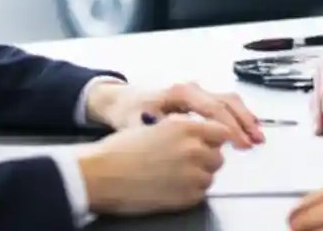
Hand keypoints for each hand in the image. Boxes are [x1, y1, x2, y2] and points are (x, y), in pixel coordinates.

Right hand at [77, 115, 228, 215]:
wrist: (100, 174)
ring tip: (172, 176)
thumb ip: (183, 129)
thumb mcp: (156, 125)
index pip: (221, 131)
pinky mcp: (187, 196)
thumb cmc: (120, 151)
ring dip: (197, 176)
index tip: (211, 145)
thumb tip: (200, 135)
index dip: (214, 140)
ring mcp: (192, 174)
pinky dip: (188, 193)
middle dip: (205, 159)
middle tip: (184, 163)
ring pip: (210, 176)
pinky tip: (168, 188)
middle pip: (218, 156)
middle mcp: (194, 148)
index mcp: (186, 127)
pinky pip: (199, 194)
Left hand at [86, 80, 262, 147]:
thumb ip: (157, 130)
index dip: (228, 127)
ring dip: (245, 118)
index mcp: (181, 92)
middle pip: (226, 102)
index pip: (213, 108)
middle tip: (255, 141)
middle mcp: (193, 89)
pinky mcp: (200, 99)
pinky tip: (248, 128)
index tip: (239, 143)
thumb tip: (174, 136)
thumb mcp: (138, 123)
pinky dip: (238, 116)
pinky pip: (225, 104)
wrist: (123, 100)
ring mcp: (198, 92)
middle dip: (243, 122)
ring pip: (229, 101)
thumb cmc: (130, 111)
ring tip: (258, 136)